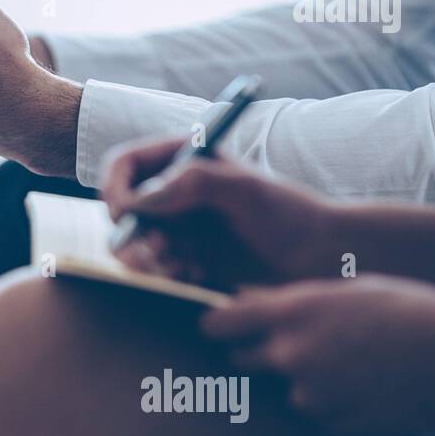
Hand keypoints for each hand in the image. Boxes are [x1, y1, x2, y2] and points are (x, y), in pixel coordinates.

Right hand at [101, 137, 339, 286]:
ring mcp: (177, 225)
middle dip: (132, 234)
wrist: (319, 259)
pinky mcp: (184, 257)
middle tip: (159, 254)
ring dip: (148, 259)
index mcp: (183, 159)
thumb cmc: (290, 215)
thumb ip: (192, 183)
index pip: (124, 163)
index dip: (115, 188)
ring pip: (132, 243)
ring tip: (183, 268)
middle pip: (120, 208)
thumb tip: (139, 200)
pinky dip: (166, 275)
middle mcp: (173, 190)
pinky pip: (153, 269)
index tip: (124, 214)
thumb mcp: (244, 190)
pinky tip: (198, 276)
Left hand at [201, 276, 434, 435]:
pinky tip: (367, 390)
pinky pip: (320, 414)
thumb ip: (290, 298)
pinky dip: (334, 405)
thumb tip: (244, 297)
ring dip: (304, 381)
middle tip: (289, 346)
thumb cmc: (408, 310)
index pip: (217, 323)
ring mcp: (310, 395)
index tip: (220, 327)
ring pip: (288, 389)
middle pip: (240, 360)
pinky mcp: (333, 426)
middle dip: (256, 354)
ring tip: (351, 367)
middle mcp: (289, 355)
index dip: (216, 325)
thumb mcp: (346, 288)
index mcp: (290, 312)